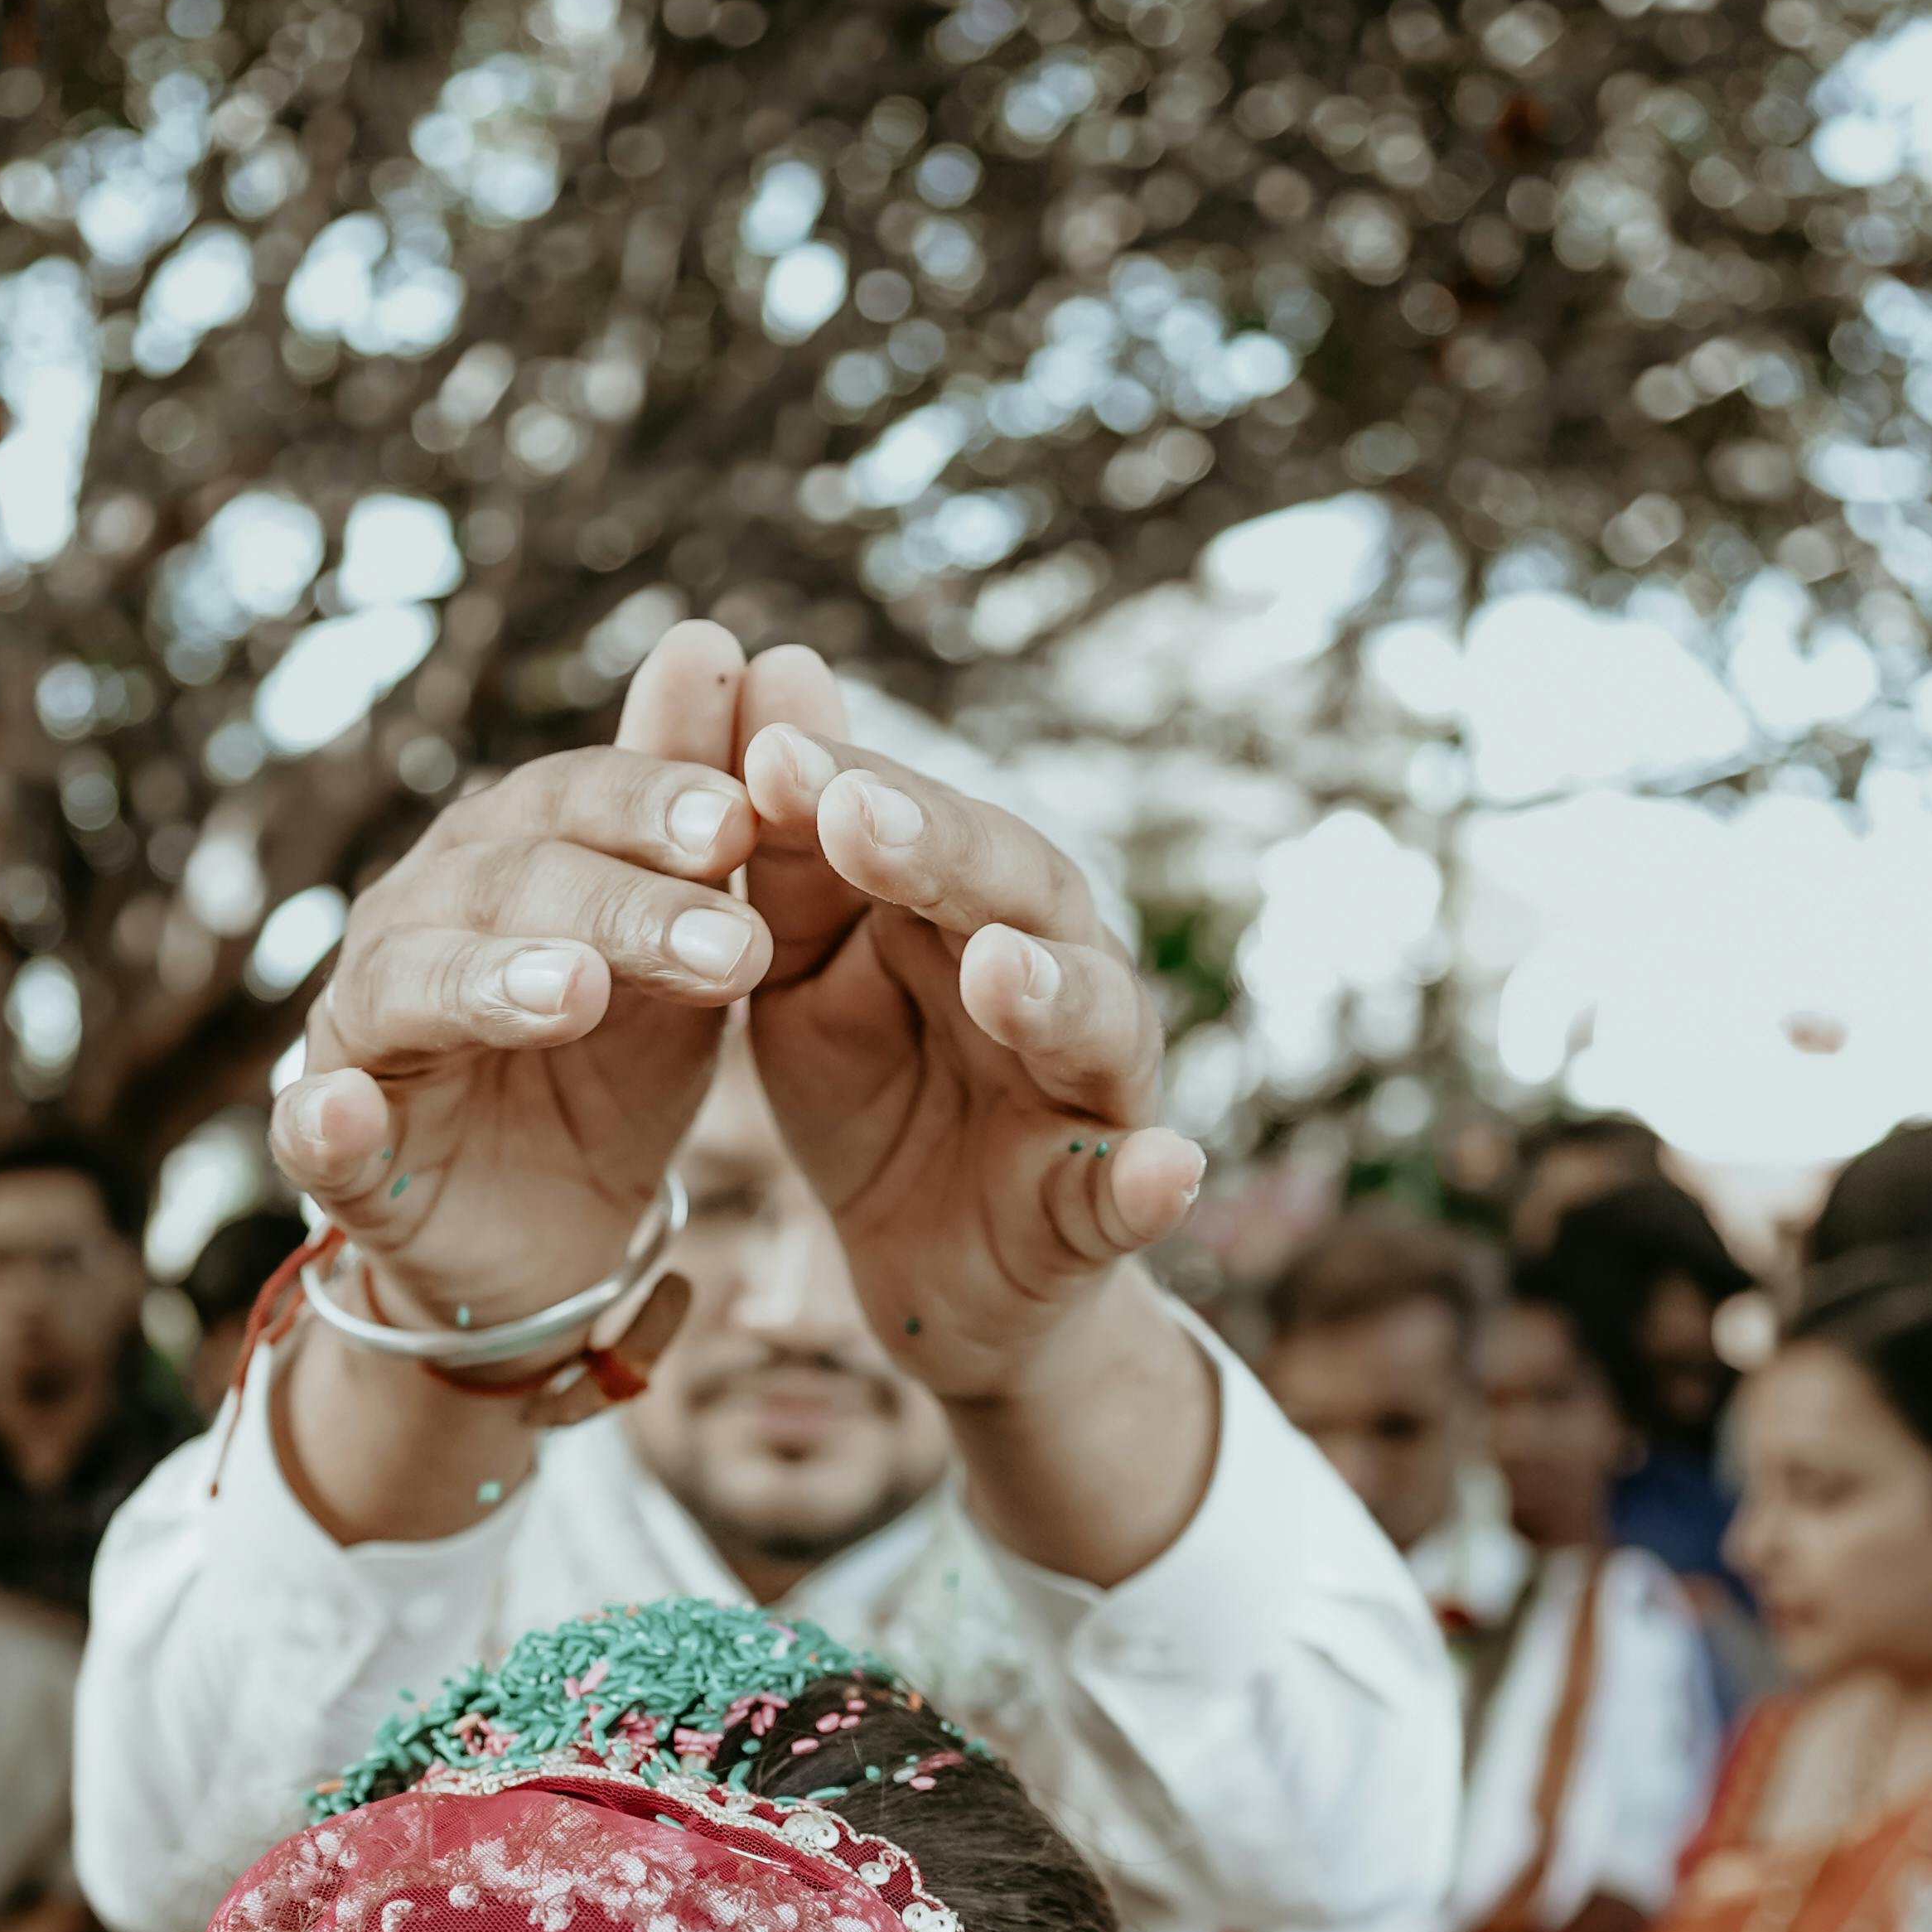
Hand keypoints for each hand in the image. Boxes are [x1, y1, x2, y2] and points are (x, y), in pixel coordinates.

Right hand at [267, 622, 768, 1348]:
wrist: (555, 1237)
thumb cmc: (609, 1069)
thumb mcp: (682, 949)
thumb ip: (696, 817)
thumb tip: (723, 639)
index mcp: (503, 859)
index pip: (570, 802)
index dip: (648, 802)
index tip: (743, 821)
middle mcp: (418, 921)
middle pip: (506, 885)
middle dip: (618, 907)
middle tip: (732, 947)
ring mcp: (364, 1032)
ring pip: (411, 985)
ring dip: (487, 983)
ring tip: (577, 994)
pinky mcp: (337, 1149)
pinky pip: (312, 1129)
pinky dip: (319, 1120)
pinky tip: (342, 1113)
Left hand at [731, 647, 1202, 1409]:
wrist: (926, 1268)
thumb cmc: (877, 1092)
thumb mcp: (800, 977)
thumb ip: (788, 854)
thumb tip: (772, 664)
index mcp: (969, 907)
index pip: (919, 824)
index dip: (852, 786)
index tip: (766, 749)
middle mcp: (1054, 971)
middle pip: (1016, 893)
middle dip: (940, 854)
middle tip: (856, 816)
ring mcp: (1090, 1088)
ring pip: (1094, 1024)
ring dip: (1052, 993)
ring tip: (995, 969)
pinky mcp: (1102, 1208)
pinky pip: (1135, 1194)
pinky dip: (1154, 1181)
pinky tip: (1166, 1167)